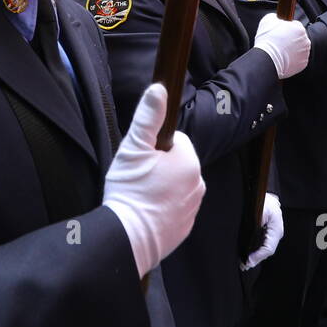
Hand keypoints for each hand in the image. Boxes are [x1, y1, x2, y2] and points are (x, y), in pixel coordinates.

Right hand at [102, 84, 204, 278]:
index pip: (174, 140)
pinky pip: (174, 208)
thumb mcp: (133, 148)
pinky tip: (145, 211)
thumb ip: (148, 117)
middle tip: (137, 177)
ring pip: (176, 186)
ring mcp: (193, 207)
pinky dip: (162, 207)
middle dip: (158, 167)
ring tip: (140, 195)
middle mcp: (199, 183)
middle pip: (176, 163)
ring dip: (160, 187)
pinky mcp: (185, 227)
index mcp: (189, 161)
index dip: (154, 146)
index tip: (140, 159)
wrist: (128, 238)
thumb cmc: (130, 191)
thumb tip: (160, 88)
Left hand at [241, 193, 283, 270]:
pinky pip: (262, 245)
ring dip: (254, 257)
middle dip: (255, 259)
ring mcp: (272, 235)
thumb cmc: (263, 200)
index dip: (258, 256)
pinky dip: (255, 252)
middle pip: (266, 252)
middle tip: (243, 266)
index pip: (268, 248)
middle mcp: (276, 234)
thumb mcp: (261, 210)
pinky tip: (246, 256)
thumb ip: (257, 224)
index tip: (247, 260)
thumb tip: (251, 238)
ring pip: (264, 250)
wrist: (264, 195)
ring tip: (244, 264)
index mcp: (276, 230)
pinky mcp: (267, 234)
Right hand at [253, 14, 310, 77]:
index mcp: (299, 29)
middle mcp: (306, 41)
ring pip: (299, 48)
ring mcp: (305, 53)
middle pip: (298, 37)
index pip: (295, 25)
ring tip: (280, 50)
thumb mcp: (268, 20)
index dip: (286, 28)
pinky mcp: (303, 64)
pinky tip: (283, 58)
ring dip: (292, 49)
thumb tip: (277, 18)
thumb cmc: (267, 40)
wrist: (267, 59)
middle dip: (290, 39)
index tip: (280, 32)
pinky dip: (292, 59)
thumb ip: (276, 17)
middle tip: (279, 42)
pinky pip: (298, 59)